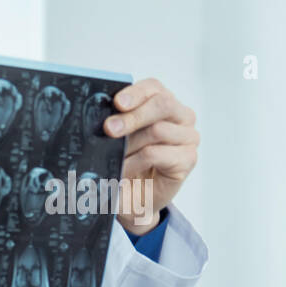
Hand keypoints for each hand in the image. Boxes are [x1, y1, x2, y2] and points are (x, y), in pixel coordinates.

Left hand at [104, 77, 198, 233]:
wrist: (130, 198)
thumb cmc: (125, 164)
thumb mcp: (116, 141)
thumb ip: (116, 123)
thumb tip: (98, 112)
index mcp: (163, 105)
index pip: (154, 88)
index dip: (135, 93)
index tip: (117, 103)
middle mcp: (181, 117)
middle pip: (162, 105)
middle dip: (132, 117)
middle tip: (109, 129)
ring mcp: (188, 138)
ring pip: (158, 130)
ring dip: (129, 145)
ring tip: (113, 158)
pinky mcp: (188, 159)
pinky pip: (157, 153)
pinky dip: (134, 162)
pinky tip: (123, 170)